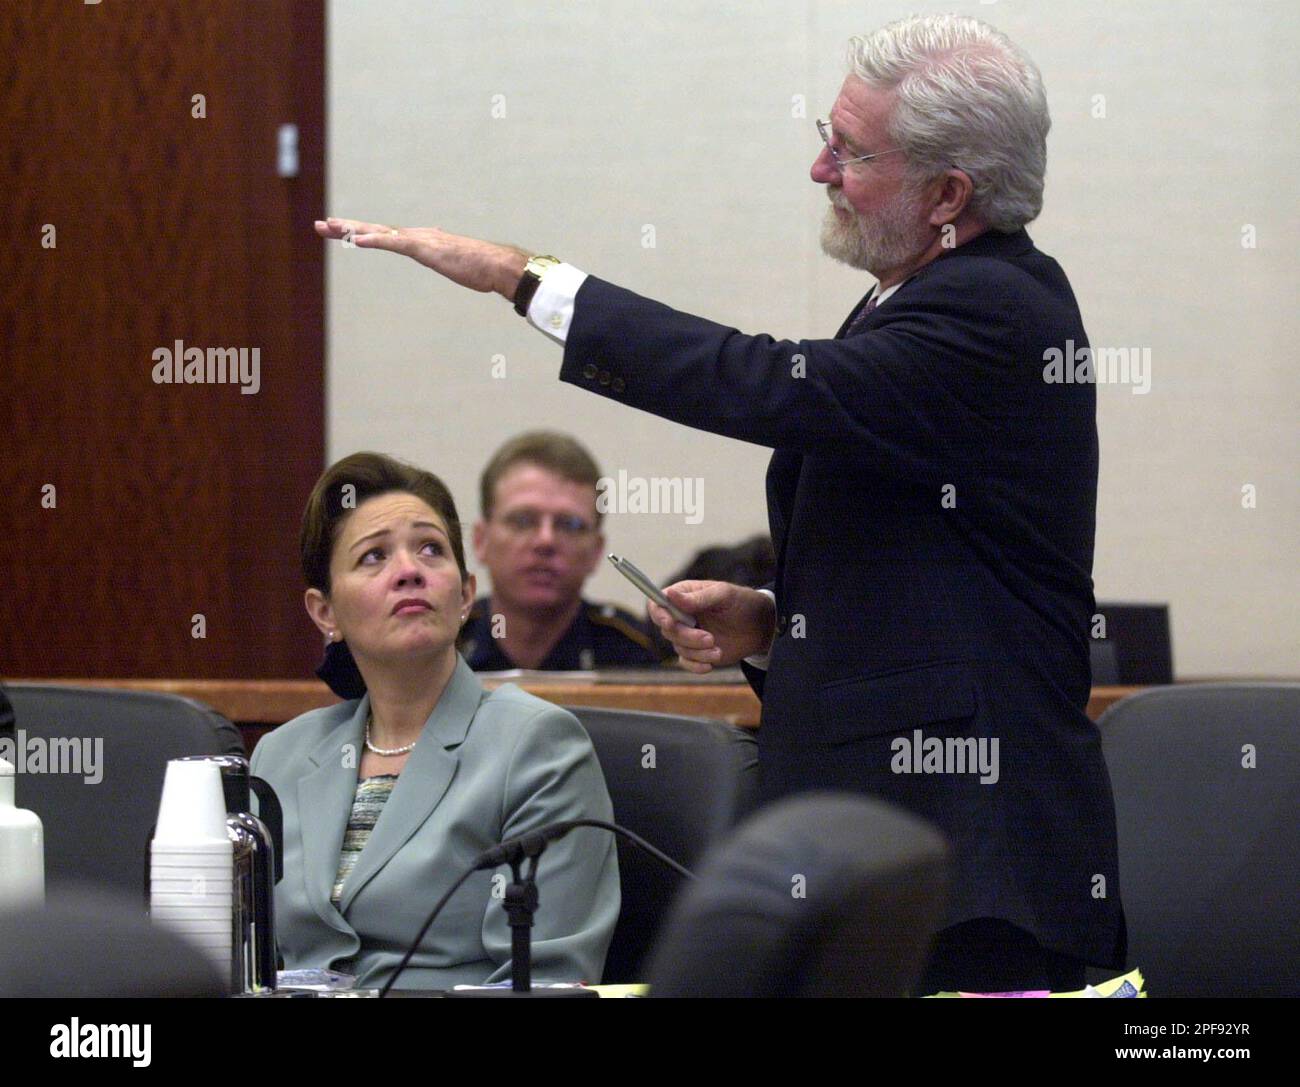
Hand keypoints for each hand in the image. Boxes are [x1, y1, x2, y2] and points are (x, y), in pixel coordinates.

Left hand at [313, 217, 529, 298]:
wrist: (498, 265)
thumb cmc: (481, 268)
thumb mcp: (456, 265)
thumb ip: (449, 259)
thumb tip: (451, 257)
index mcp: (421, 241)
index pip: (384, 236)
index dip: (361, 234)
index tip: (340, 233)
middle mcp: (416, 236)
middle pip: (374, 230)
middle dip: (346, 228)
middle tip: (320, 225)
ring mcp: (420, 240)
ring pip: (378, 232)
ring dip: (353, 230)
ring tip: (330, 227)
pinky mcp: (425, 248)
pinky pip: (394, 243)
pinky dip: (374, 240)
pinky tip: (357, 240)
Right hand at [647, 581, 775, 674]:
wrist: (760, 626)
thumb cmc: (742, 602)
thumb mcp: (723, 594)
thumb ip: (698, 597)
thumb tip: (669, 594)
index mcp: (683, 596)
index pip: (658, 604)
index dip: (659, 614)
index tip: (670, 622)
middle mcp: (681, 616)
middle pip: (668, 629)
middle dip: (687, 637)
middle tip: (710, 638)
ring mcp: (688, 635)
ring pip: (679, 647)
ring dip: (697, 652)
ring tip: (718, 650)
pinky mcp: (696, 653)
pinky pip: (686, 663)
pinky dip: (696, 666)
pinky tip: (711, 665)